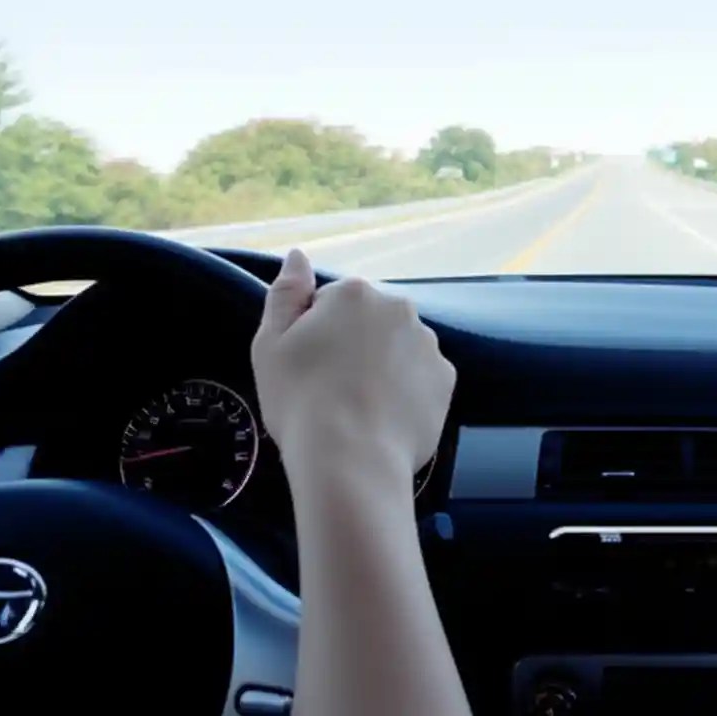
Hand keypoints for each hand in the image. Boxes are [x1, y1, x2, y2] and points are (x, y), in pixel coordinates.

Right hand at [251, 249, 455, 493]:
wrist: (350, 459)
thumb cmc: (300, 399)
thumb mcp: (270, 344)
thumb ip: (286, 293)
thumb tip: (298, 255)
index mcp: (355, 293)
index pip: (331, 304)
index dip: (315, 336)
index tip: (308, 366)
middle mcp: (400, 309)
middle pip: (370, 322)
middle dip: (354, 345)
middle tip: (332, 388)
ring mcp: (429, 345)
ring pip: (399, 349)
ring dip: (384, 367)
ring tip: (360, 407)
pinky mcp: (446, 381)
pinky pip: (421, 379)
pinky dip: (407, 392)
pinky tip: (385, 417)